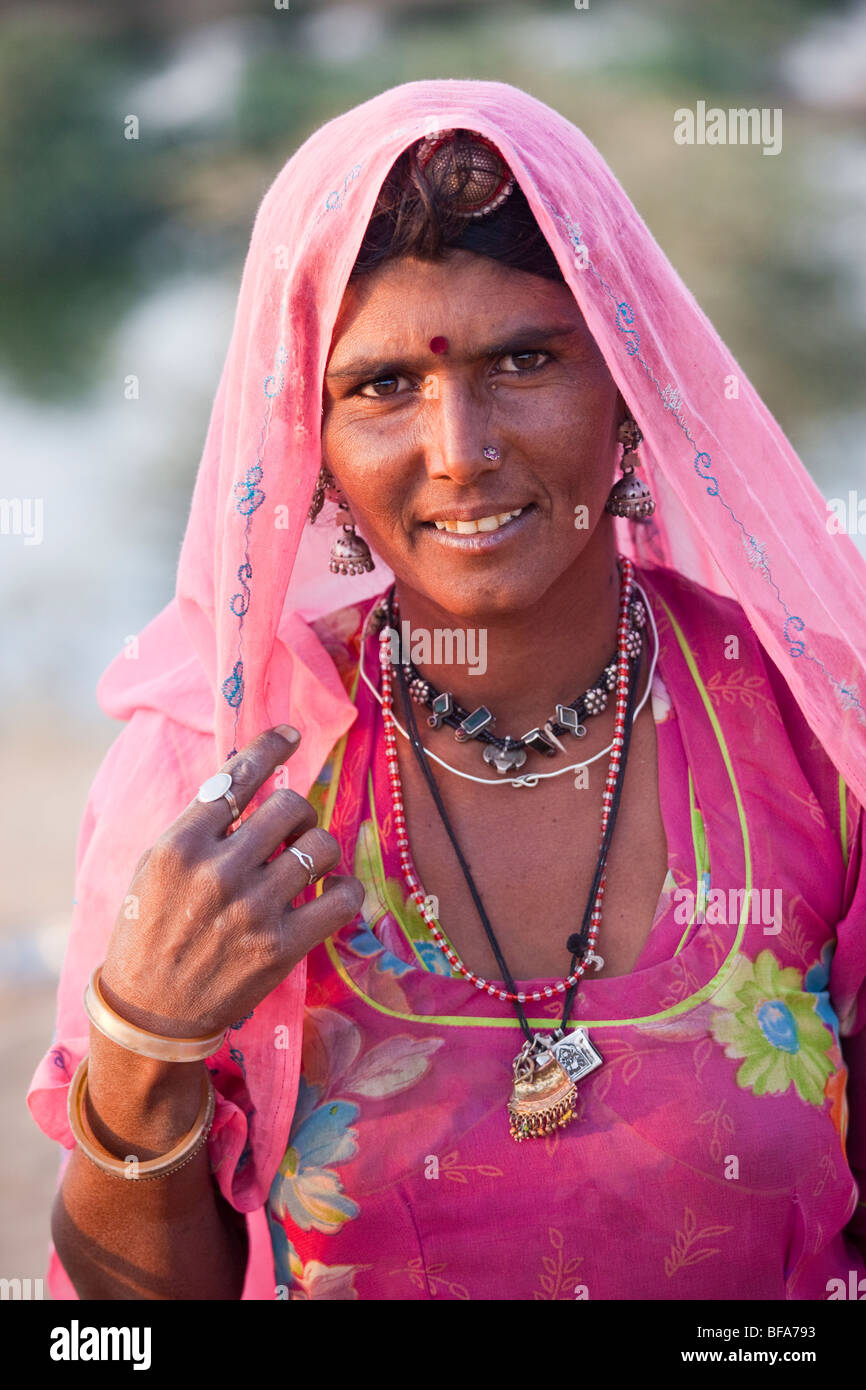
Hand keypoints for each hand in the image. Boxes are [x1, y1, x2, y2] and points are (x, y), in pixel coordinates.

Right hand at [99, 726, 363, 1037]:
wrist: (150, 1013)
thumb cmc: (150, 930)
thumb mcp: (155, 867)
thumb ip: (200, 825)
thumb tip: (251, 777)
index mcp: (180, 846)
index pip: (236, 778)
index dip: (270, 748)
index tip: (291, 735)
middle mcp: (218, 872)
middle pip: (290, 806)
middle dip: (298, 813)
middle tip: (291, 832)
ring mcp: (253, 910)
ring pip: (320, 845)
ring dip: (319, 848)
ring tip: (305, 865)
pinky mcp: (282, 947)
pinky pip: (342, 897)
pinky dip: (344, 889)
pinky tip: (330, 892)